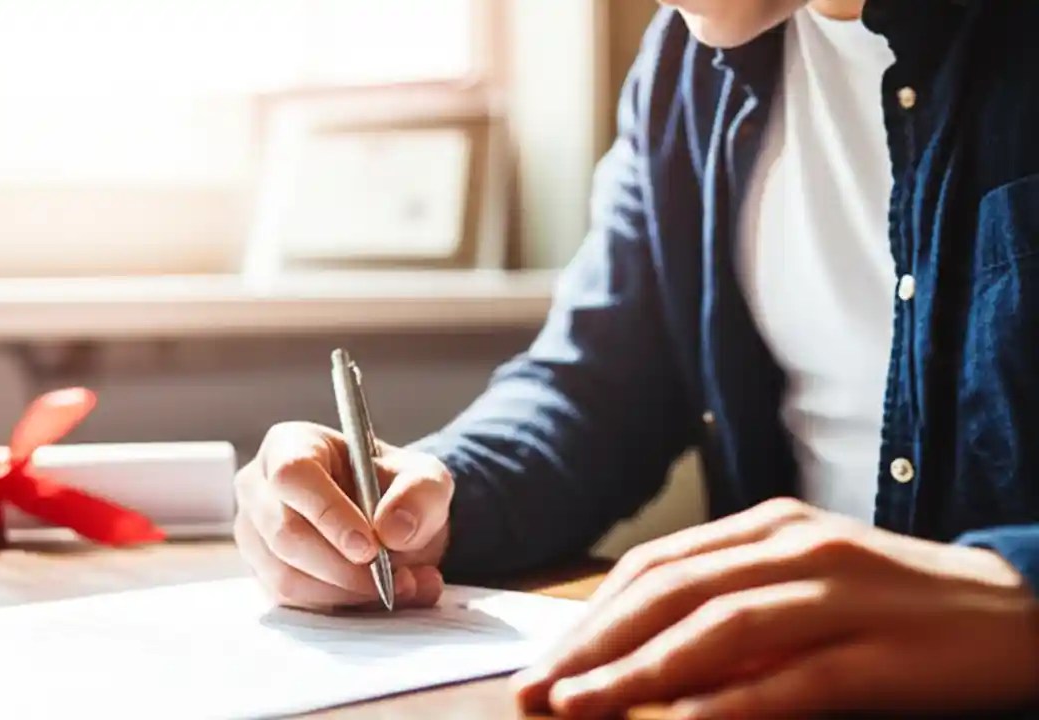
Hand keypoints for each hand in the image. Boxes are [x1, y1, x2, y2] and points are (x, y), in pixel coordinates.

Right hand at [234, 421, 452, 610]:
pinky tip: (379, 595)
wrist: (390, 523)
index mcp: (290, 446)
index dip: (328, 513)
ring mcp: (255, 534)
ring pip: (287, 577)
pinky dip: (341, 607)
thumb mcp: (425, 479)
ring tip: (402, 585)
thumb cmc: (395, 489)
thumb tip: (394, 529)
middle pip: (284, 534)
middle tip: (394, 576)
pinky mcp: (263, 575)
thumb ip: (420, 495)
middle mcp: (260, 488)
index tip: (370, 547)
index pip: (292, 475)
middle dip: (344, 567)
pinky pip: (294, 603)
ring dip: (348, 593)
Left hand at [513, 498, 1038, 718]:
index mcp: (768, 526)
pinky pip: (792, 680)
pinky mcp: (880, 654)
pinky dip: (729, 703)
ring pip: (717, 629)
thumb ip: (729, 600)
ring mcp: (839, 595)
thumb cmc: (892, 603)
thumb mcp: (803, 582)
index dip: (591, 614)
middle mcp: (794, 547)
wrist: (1018, 610)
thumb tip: (637, 649)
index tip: (543, 660)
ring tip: (581, 707)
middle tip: (537, 691)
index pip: (655, 566)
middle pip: (669, 592)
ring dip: (638, 671)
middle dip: (593, 645)